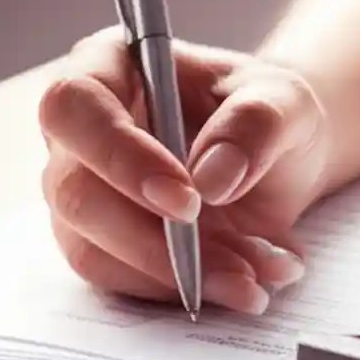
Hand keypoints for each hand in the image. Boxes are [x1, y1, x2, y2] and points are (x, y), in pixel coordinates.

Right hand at [38, 27, 329, 313]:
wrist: (282, 160)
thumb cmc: (269, 114)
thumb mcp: (284, 102)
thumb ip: (255, 125)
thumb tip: (211, 179)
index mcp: (108, 68)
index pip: (75, 106)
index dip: (120, 157)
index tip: (187, 200)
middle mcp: (80, 133)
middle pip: (74, 192)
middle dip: (155, 241)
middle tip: (235, 263)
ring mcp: (82, 193)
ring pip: (94, 250)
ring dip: (178, 277)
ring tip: (255, 280)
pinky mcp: (102, 245)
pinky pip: (122, 281)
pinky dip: (186, 290)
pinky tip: (243, 285)